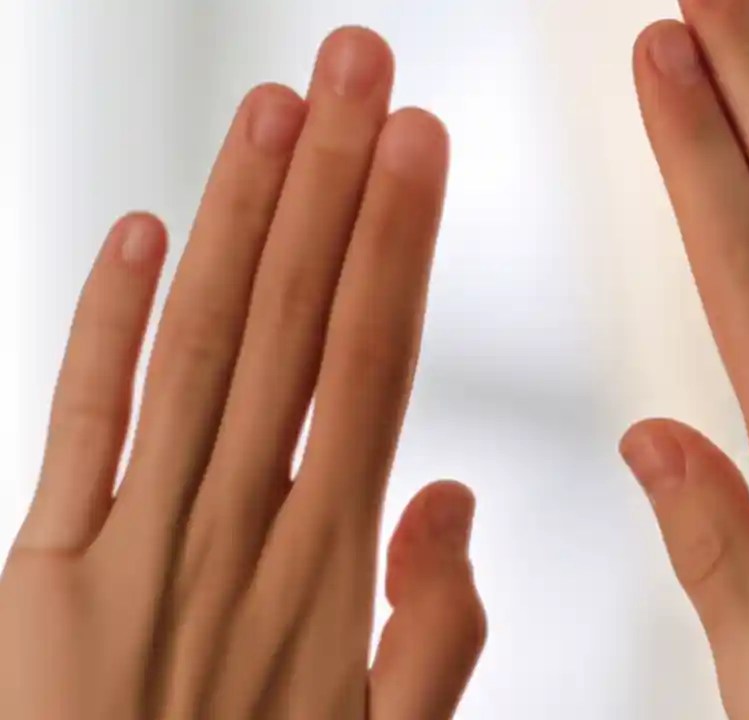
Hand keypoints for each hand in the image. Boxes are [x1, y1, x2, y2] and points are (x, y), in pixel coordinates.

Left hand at [0, 27, 482, 718]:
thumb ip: (436, 623)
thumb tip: (452, 488)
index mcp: (333, 569)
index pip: (377, 363)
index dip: (398, 241)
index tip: (419, 141)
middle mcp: (241, 530)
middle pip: (297, 323)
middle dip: (332, 181)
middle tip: (358, 63)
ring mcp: (136, 543)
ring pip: (200, 347)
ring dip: (239, 218)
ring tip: (277, 109)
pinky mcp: (42, 574)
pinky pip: (79, 427)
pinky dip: (106, 326)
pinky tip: (140, 233)